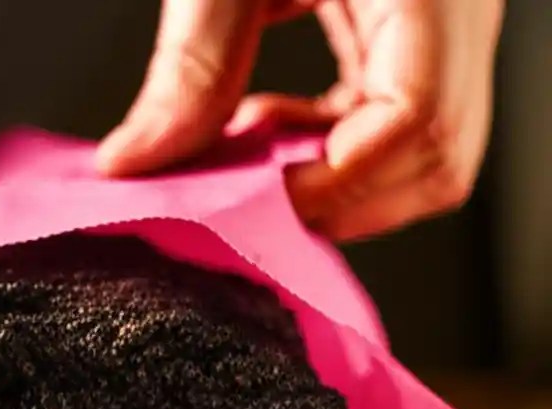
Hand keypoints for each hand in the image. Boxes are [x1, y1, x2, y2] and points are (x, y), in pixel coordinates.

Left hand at [96, 0, 502, 240]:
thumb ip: (189, 67)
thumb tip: (136, 163)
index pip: (416, 119)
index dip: (334, 183)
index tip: (250, 203)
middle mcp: (459, 5)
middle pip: (437, 156)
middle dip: (338, 198)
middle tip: (244, 198)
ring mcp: (450, 19)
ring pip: (428, 149)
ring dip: (333, 177)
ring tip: (248, 151)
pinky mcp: (421, 24)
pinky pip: (397, 116)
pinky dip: (332, 142)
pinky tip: (267, 124)